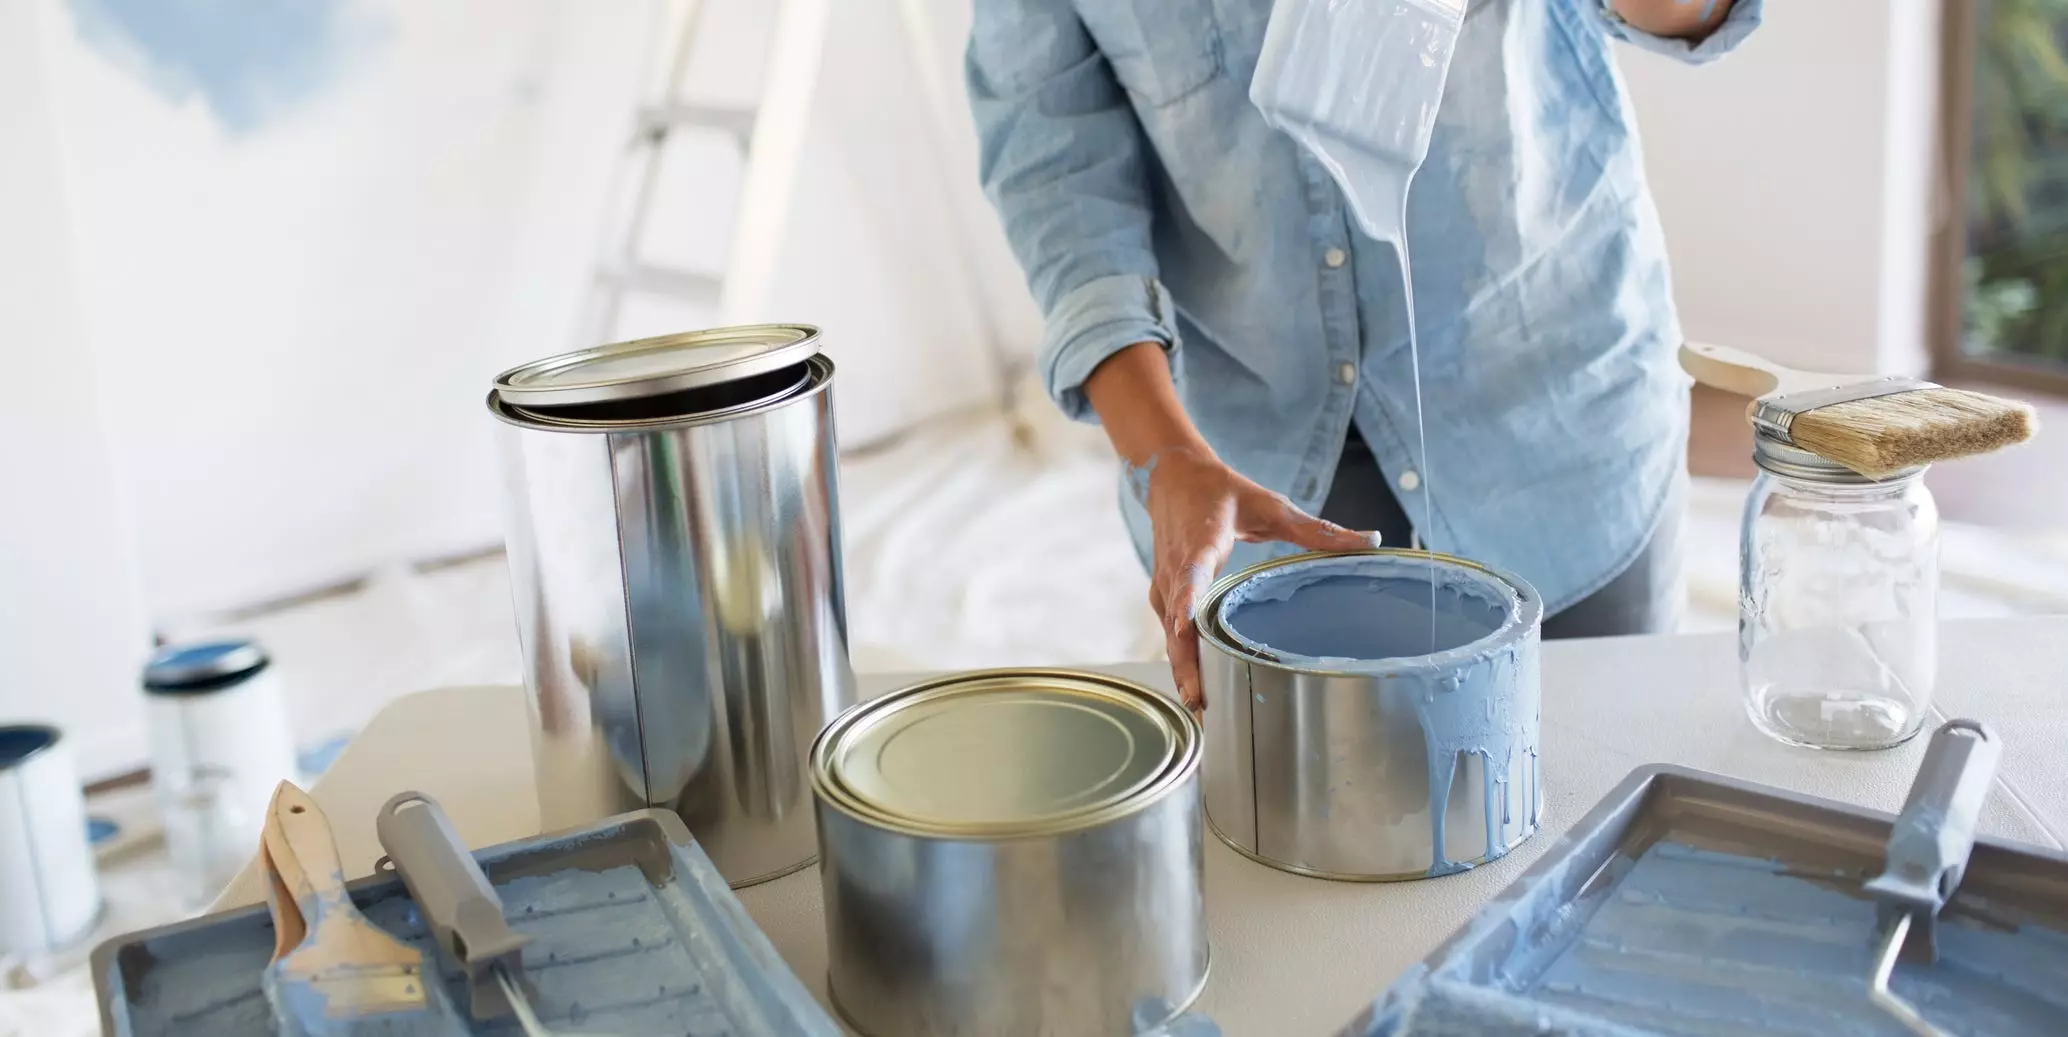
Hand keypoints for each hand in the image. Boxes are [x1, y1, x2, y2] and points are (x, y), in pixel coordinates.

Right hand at [1144, 445, 1377, 712]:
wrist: (1171, 476)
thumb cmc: (1220, 491)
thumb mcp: (1270, 505)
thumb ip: (1317, 530)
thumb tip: (1371, 540)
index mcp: (1202, 541)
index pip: (1191, 572)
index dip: (1187, 599)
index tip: (1184, 625)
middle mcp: (1176, 567)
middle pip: (1176, 620)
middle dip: (1186, 659)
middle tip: (1200, 698)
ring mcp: (1165, 584)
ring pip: (1169, 632)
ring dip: (1182, 667)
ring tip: (1200, 705)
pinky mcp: (1163, 595)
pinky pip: (1169, 632)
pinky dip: (1180, 658)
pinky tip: (1195, 687)